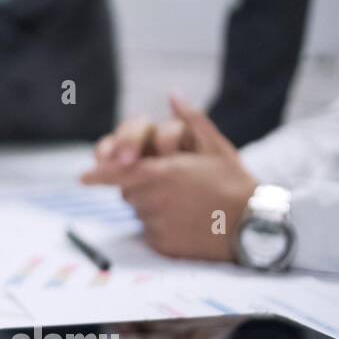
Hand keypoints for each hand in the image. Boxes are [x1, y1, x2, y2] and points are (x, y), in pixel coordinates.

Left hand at [82, 98, 256, 260]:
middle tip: (171, 183)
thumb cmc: (235, 184)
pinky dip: (161, 226)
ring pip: (139, 211)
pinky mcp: (162, 244)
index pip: (117, 172)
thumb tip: (173, 94)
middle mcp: (154, 198)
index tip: (83, 177)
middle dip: (141, 184)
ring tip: (185, 204)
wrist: (255, 226)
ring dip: (151, 205)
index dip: (98, 175)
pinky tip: (186, 222)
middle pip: (129, 190)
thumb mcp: (216, 147)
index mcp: (162, 173)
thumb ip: (190, 121)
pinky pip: (150, 232)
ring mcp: (157, 223)